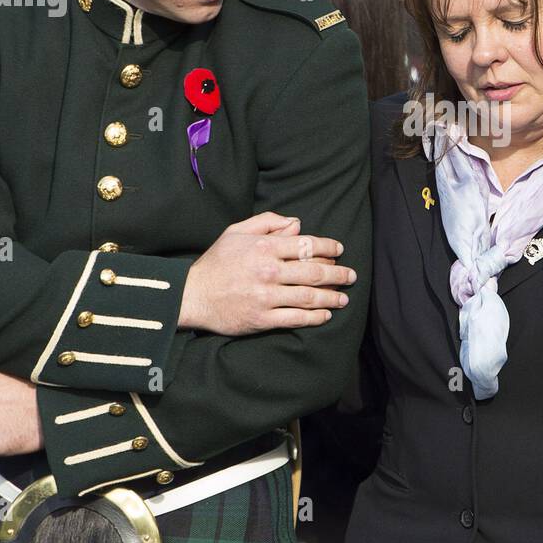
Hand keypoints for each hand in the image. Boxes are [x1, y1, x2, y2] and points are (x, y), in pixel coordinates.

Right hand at [179, 211, 356, 335]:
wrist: (191, 295)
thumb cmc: (216, 262)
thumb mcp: (237, 232)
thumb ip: (267, 223)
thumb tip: (297, 223)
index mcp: (264, 247)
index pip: (307, 245)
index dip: (328, 248)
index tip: (340, 251)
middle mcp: (268, 271)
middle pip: (314, 272)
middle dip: (338, 274)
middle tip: (351, 276)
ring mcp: (266, 296)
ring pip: (309, 297)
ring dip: (331, 297)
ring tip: (344, 298)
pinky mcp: (262, 318)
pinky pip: (296, 318)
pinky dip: (314, 317)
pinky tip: (325, 315)